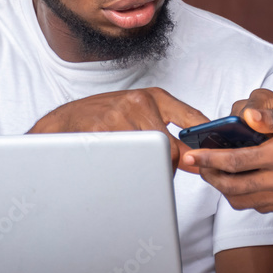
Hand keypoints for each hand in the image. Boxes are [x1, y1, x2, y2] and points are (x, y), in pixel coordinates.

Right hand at [28, 88, 209, 172]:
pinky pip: (128, 163)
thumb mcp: (139, 112)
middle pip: (173, 149)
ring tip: (138, 170)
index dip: (206, 144)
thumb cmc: (104, 118)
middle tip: (162, 175)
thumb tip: (196, 154)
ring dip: (150, 172)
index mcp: (155, 96)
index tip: (209, 160)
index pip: (195, 119)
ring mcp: (121, 116)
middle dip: (171, 168)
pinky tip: (120, 166)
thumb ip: (168, 126)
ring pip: (153, 158)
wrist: (63, 122)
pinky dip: (129, 172)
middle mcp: (140, 102)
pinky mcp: (103, 133)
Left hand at [182, 89, 272, 211]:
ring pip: (243, 201)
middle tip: (194, 165)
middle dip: (208, 177)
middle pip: (232, 187)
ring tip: (214, 172)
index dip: (208, 160)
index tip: (191, 156)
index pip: (235, 162)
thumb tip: (246, 116)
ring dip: (224, 188)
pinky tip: (240, 180)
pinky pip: (259, 206)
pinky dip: (242, 196)